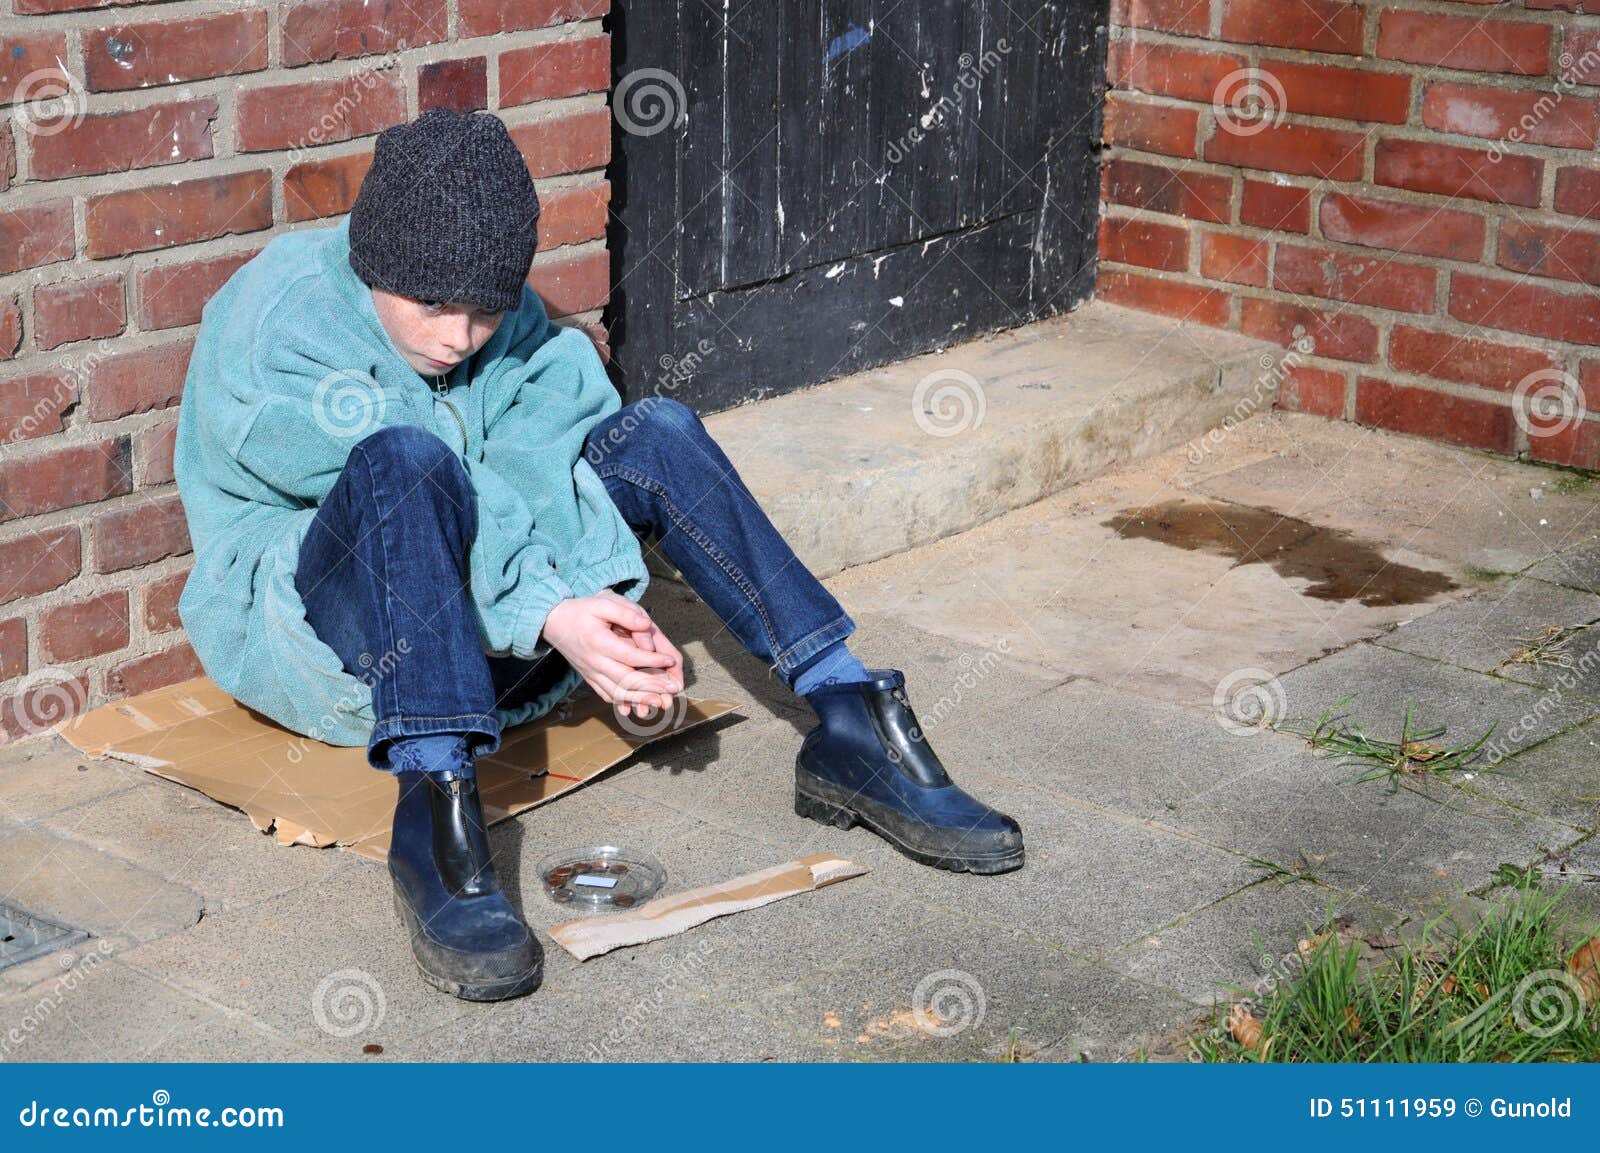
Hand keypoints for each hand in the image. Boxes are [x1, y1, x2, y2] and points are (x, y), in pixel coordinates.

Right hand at [539, 593, 682, 717]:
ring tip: (660, 701)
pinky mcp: (589, 678)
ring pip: (617, 693)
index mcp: (598, 643)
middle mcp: (594, 662)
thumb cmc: (580, 611)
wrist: (553, 623)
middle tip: (672, 689)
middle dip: (651, 686)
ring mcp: (590, 673)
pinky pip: (607, 695)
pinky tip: (639, 705)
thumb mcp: (602, 603)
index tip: (671, 660)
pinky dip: (624, 702)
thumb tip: (646, 624)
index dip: (652, 659)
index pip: (630, 656)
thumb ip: (625, 613)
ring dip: (640, 700)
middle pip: (626, 680)